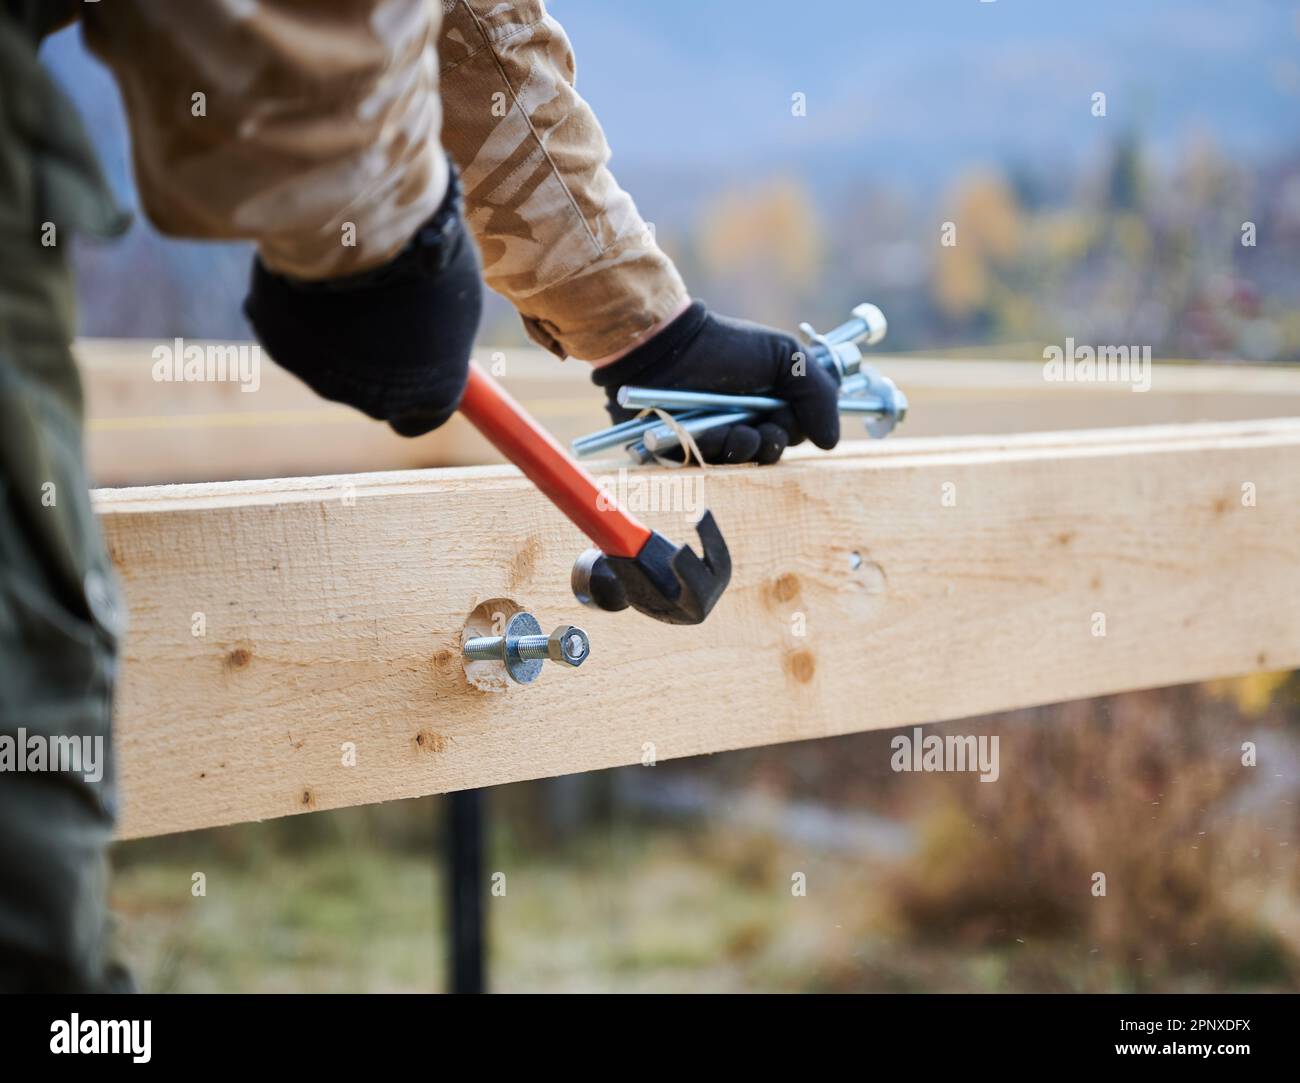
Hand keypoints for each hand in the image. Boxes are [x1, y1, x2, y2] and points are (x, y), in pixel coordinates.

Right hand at [244, 163, 482, 436]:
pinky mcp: (277, 342)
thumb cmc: (425, 246)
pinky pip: (291, 329)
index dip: (419, 389)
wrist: (357, 211)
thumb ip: (443, 329)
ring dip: (336, 326)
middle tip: (380, 301)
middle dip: (375, 356)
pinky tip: (313, 267)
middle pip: (373, 393)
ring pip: (328, 359)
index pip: (423, 418)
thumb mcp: (458, 289)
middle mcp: (376, 400)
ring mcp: (322, 376)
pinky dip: (299, 305)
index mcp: (432, 391)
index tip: (418, 359)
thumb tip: (438, 335)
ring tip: (349, 272)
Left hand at [591, 301, 839, 463]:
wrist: (670, 348)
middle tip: (763, 426)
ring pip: (743, 463)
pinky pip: (710, 468)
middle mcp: (744, 422)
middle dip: (771, 443)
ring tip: (735, 429)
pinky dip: (717, 452)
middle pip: (771, 454)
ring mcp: (715, 438)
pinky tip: (712, 433)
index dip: (795, 429)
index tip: (785, 413)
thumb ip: (818, 392)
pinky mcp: (688, 452)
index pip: (794, 434)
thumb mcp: (785, 356)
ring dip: (745, 448)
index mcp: (768, 402)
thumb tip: (831, 442)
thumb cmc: (725, 346)